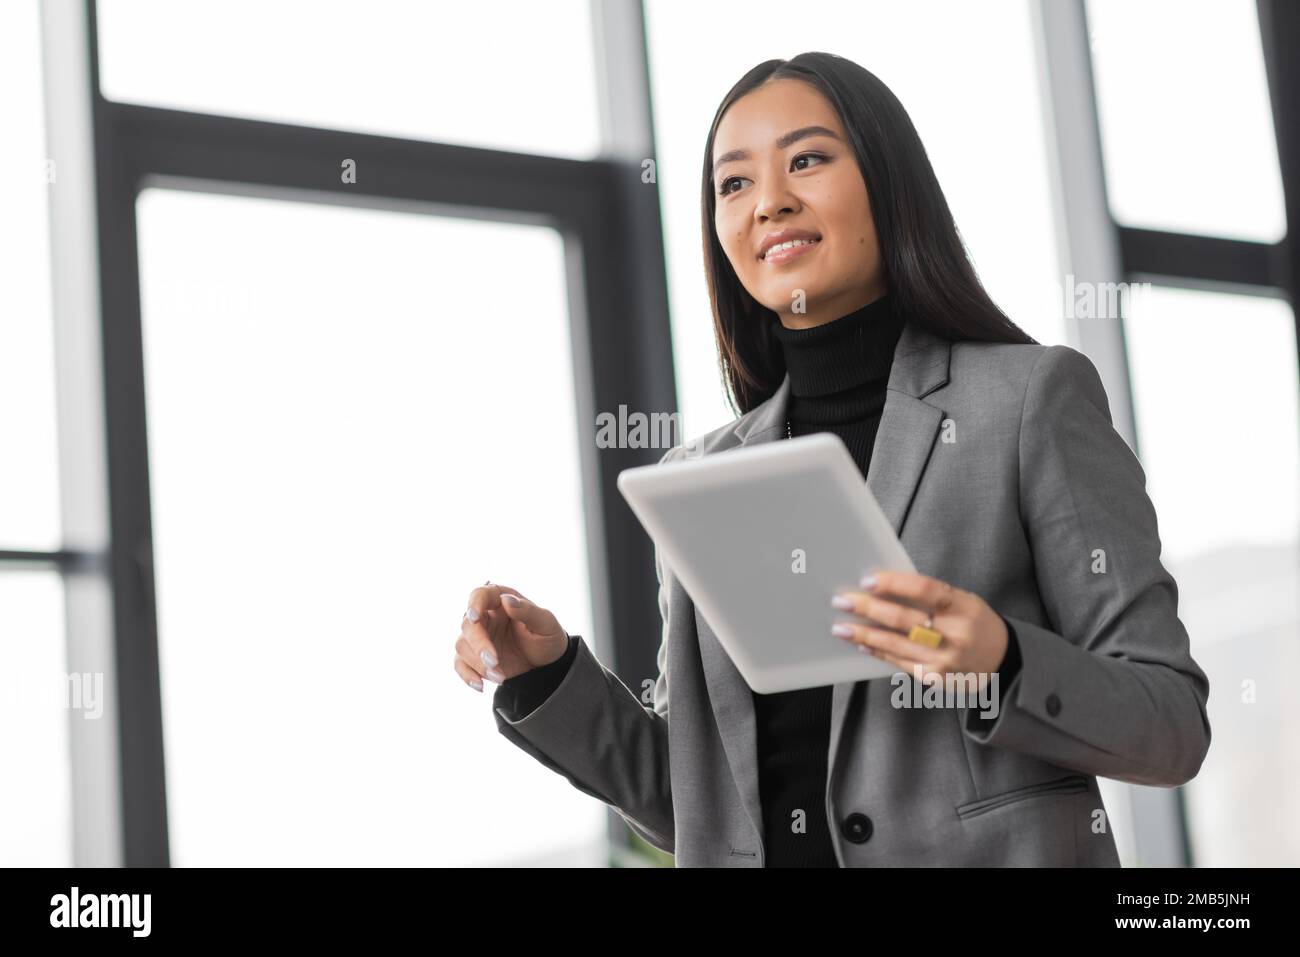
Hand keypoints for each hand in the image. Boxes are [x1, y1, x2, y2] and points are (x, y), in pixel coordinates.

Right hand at [452, 582, 569, 692]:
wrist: (548, 666)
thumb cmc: (548, 638)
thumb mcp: (546, 623)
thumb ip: (528, 610)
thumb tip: (507, 599)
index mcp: (501, 601)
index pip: (480, 594)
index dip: (474, 604)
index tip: (475, 618)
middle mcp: (486, 617)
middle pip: (468, 625)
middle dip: (479, 645)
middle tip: (494, 662)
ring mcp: (478, 638)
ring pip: (462, 646)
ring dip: (478, 663)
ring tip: (500, 677)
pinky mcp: (475, 658)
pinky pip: (460, 664)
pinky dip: (467, 675)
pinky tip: (480, 686)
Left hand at [829, 570, 1007, 687]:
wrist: (1002, 658)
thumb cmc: (974, 621)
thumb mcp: (962, 600)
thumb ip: (930, 595)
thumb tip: (885, 586)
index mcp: (962, 606)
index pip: (925, 590)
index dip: (894, 584)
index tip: (867, 580)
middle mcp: (954, 633)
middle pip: (904, 619)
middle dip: (868, 609)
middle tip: (842, 601)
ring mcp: (944, 659)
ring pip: (895, 644)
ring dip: (864, 634)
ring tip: (841, 626)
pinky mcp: (934, 677)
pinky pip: (899, 662)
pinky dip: (877, 651)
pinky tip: (861, 643)